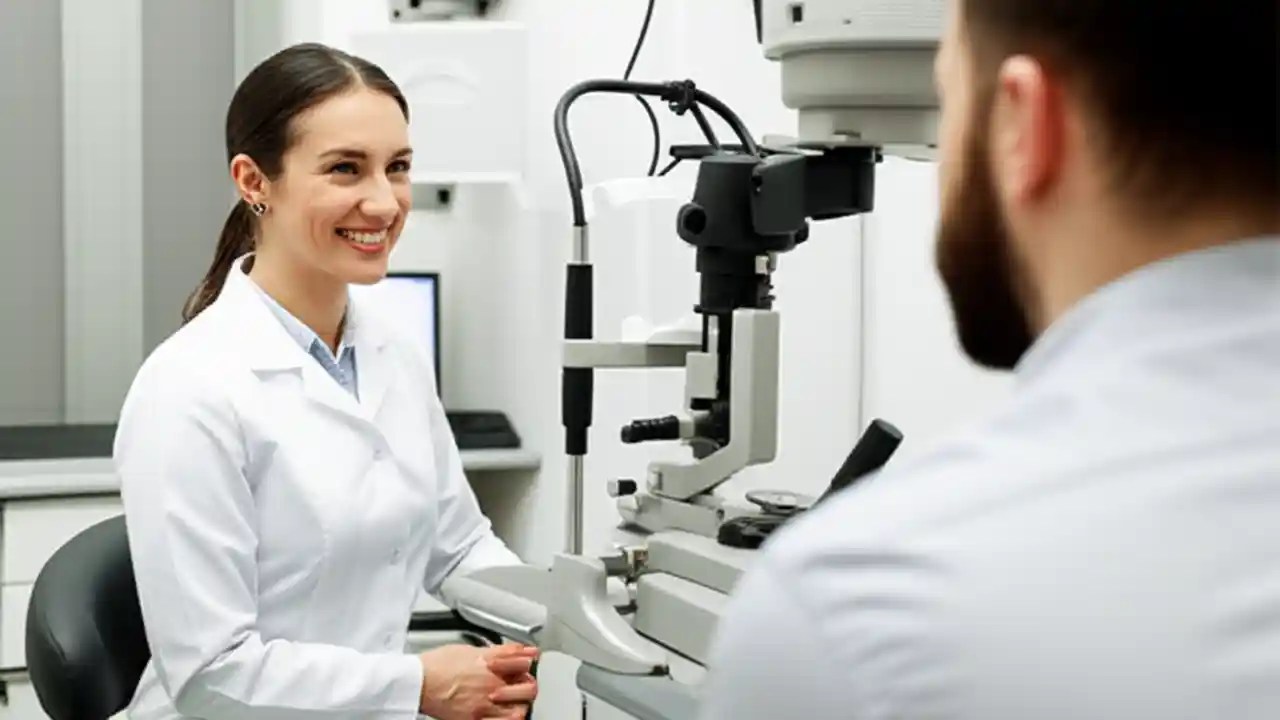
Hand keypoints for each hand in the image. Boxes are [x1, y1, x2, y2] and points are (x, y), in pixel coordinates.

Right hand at [418, 643, 539, 719]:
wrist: (417, 682)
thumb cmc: (437, 665)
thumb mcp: (470, 649)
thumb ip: (499, 651)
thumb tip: (521, 650)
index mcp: (490, 664)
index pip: (525, 662)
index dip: (528, 661)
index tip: (527, 662)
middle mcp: (491, 685)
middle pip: (529, 687)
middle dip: (528, 683)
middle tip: (522, 682)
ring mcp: (484, 705)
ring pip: (520, 709)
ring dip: (520, 704)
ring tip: (513, 701)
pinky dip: (507, 719)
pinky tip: (503, 714)